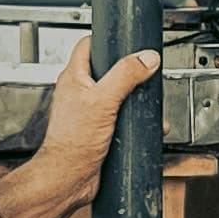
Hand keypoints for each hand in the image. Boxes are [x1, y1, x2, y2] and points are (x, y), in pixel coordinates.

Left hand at [28, 37, 161, 217]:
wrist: (70, 178)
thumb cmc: (72, 142)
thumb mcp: (103, 101)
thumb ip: (125, 76)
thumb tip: (146, 58)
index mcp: (74, 79)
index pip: (88, 45)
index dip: (106, 39)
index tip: (126, 39)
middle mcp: (80, 94)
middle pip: (108, 71)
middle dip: (130, 73)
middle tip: (145, 72)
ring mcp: (90, 113)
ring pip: (118, 97)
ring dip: (136, 100)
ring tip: (149, 101)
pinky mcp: (99, 132)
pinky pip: (122, 120)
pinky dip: (136, 122)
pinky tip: (146, 126)